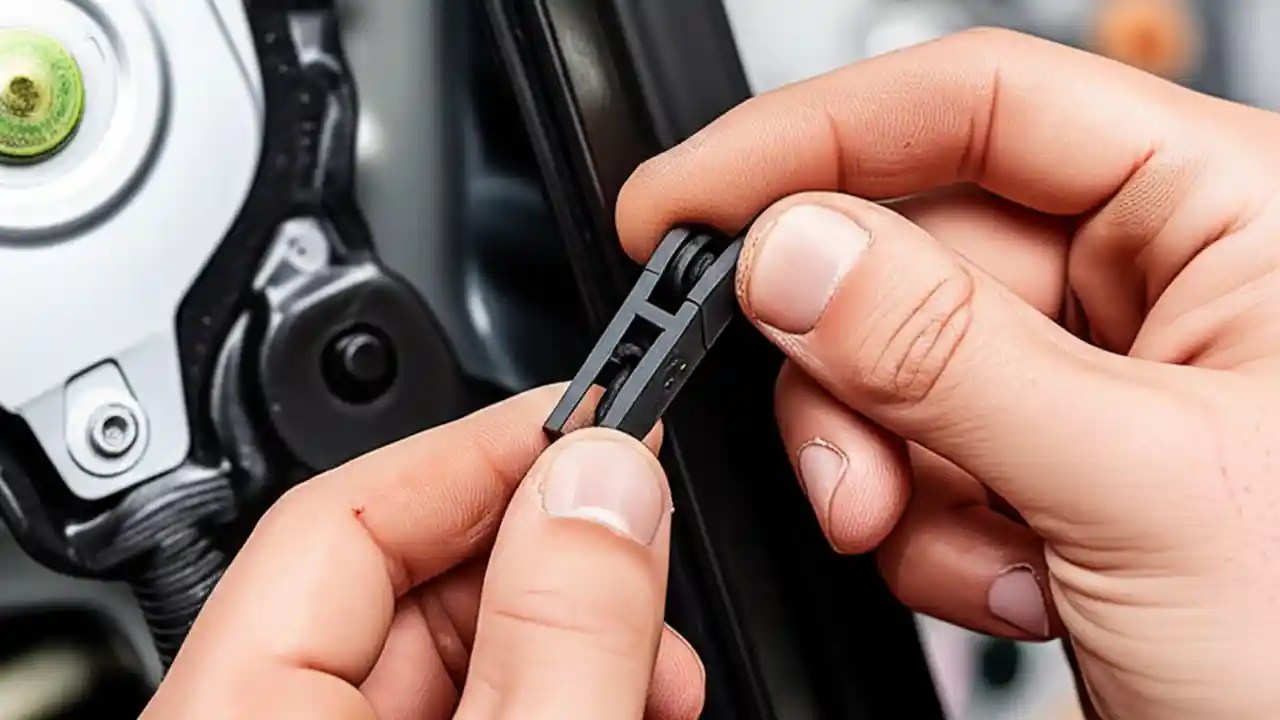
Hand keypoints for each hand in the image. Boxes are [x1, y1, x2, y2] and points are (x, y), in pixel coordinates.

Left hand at [141, 386, 703, 719]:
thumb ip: (562, 632)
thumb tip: (601, 480)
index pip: (338, 520)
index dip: (483, 447)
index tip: (599, 417)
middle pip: (404, 577)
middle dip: (551, 549)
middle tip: (646, 540)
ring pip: (448, 649)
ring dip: (571, 628)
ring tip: (658, 663)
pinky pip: (464, 708)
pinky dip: (553, 686)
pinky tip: (624, 697)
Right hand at [618, 28, 1279, 719]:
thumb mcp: (1143, 485)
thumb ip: (949, 354)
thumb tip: (793, 250)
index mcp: (1228, 215)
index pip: (979, 106)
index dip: (816, 138)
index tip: (690, 201)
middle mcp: (1158, 284)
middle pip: (913, 255)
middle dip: (854, 378)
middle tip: (842, 469)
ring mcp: (1096, 384)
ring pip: (898, 370)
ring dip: (892, 475)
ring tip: (968, 555)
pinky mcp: (1050, 471)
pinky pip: (921, 457)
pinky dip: (928, 532)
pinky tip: (1014, 586)